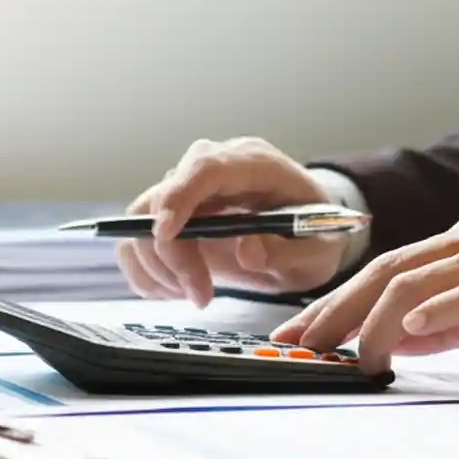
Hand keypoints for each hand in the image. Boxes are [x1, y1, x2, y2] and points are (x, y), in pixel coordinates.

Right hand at [117, 137, 349, 307]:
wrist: (309, 232)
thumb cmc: (315, 232)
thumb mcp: (320, 247)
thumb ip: (288, 249)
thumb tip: (247, 249)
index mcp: (253, 163)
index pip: (204, 167)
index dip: (179, 198)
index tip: (165, 236)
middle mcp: (213, 168)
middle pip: (162, 196)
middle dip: (172, 253)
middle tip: (200, 295)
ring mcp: (189, 189)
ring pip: (140, 218)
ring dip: (156, 266)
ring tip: (194, 294)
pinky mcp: (174, 214)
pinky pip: (138, 238)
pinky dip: (147, 270)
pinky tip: (175, 290)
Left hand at [271, 208, 458, 381]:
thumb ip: (446, 320)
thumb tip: (390, 339)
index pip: (389, 268)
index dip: (339, 301)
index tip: (302, 334)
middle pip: (390, 268)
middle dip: (337, 308)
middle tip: (300, 343)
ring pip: (420, 277)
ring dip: (374, 319)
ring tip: (348, 352)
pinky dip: (438, 310)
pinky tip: (408, 330)